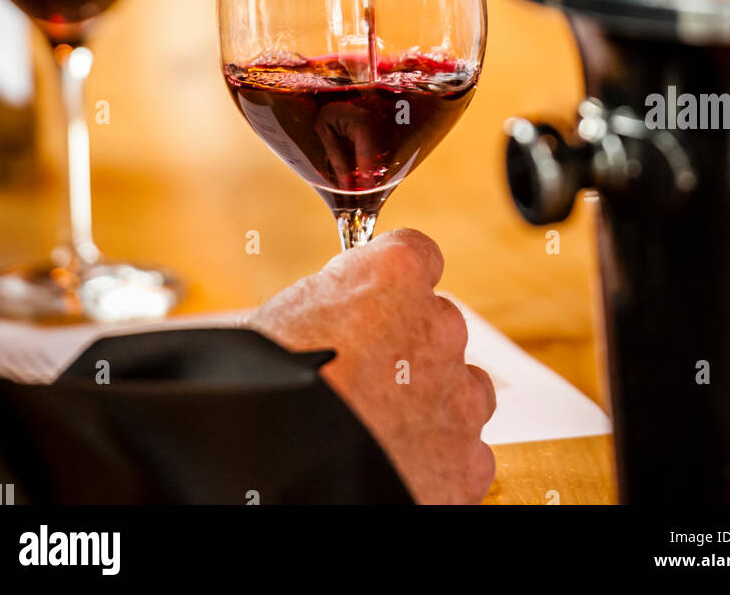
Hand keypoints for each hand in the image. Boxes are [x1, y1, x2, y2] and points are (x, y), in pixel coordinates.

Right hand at [250, 228, 495, 504]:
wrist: (278, 474)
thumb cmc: (263, 392)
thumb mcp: (285, 315)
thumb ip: (335, 301)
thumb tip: (337, 309)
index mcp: (396, 274)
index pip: (418, 254)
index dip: (392, 283)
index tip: (375, 301)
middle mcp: (440, 326)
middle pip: (439, 325)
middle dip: (407, 348)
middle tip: (361, 379)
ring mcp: (460, 398)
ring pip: (463, 389)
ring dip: (430, 402)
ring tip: (377, 428)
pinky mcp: (466, 464)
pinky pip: (464, 453)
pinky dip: (436, 461)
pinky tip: (392, 464)